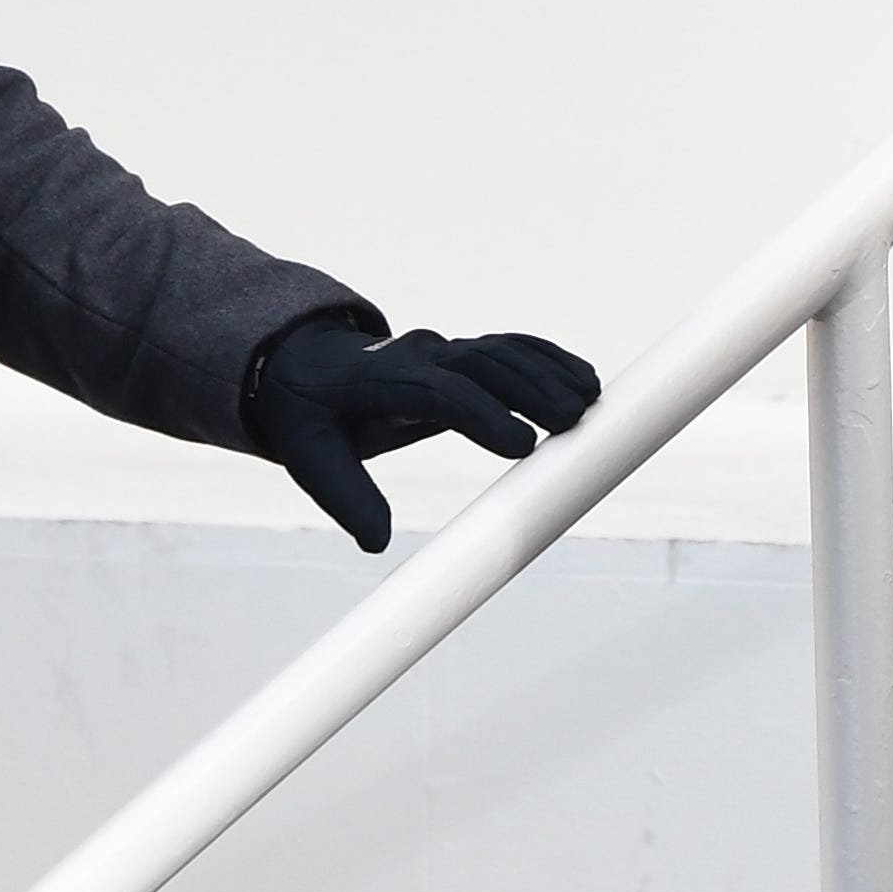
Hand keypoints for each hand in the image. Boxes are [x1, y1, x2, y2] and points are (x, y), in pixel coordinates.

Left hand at [244, 314, 602, 550]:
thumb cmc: (309, 418)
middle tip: (573, 420)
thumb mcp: (310, 459)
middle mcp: (416, 355)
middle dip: (529, 388)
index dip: (481, 413)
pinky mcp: (461, 356)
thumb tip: (375, 543)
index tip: (522, 445)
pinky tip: (584, 378)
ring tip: (590, 400)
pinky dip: (547, 359)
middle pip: (480, 363)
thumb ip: (345, 497)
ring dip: (547, 372)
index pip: (437, 389)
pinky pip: (509, 349)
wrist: (302, 368)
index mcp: (377, 380)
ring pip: (501, 351)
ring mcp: (442, 351)